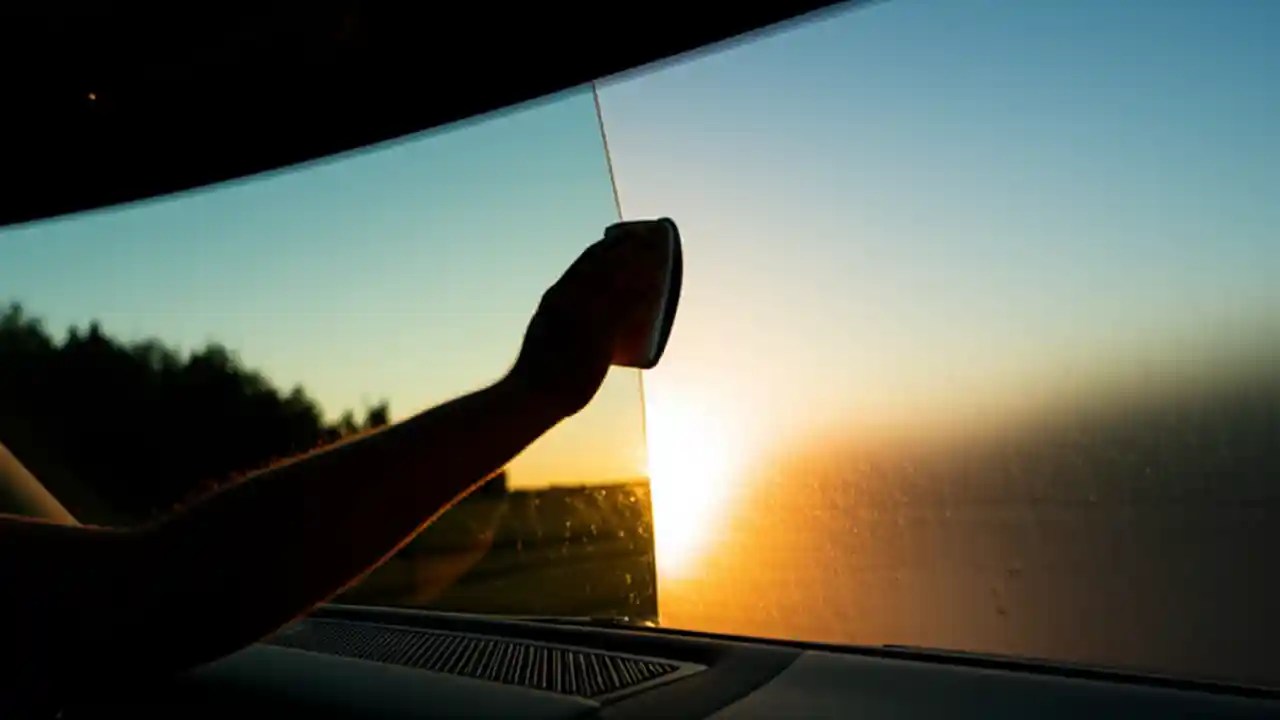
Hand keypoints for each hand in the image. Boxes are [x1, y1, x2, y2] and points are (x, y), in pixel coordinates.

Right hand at [506, 234, 650, 419]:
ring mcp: (584, 314)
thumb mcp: (546, 331)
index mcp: (557, 295)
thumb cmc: (539, 369)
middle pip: (606, 262)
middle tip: (650, 237)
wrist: (533, 392)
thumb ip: (562, 319)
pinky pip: (626, 307)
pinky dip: (643, 292)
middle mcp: (570, 298)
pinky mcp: (598, 334)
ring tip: (659, 250)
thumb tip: (579, 319)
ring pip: (618, 278)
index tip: (622, 238)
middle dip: (630, 245)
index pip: (586, 261)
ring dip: (641, 261)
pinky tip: (657, 286)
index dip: (608, 247)